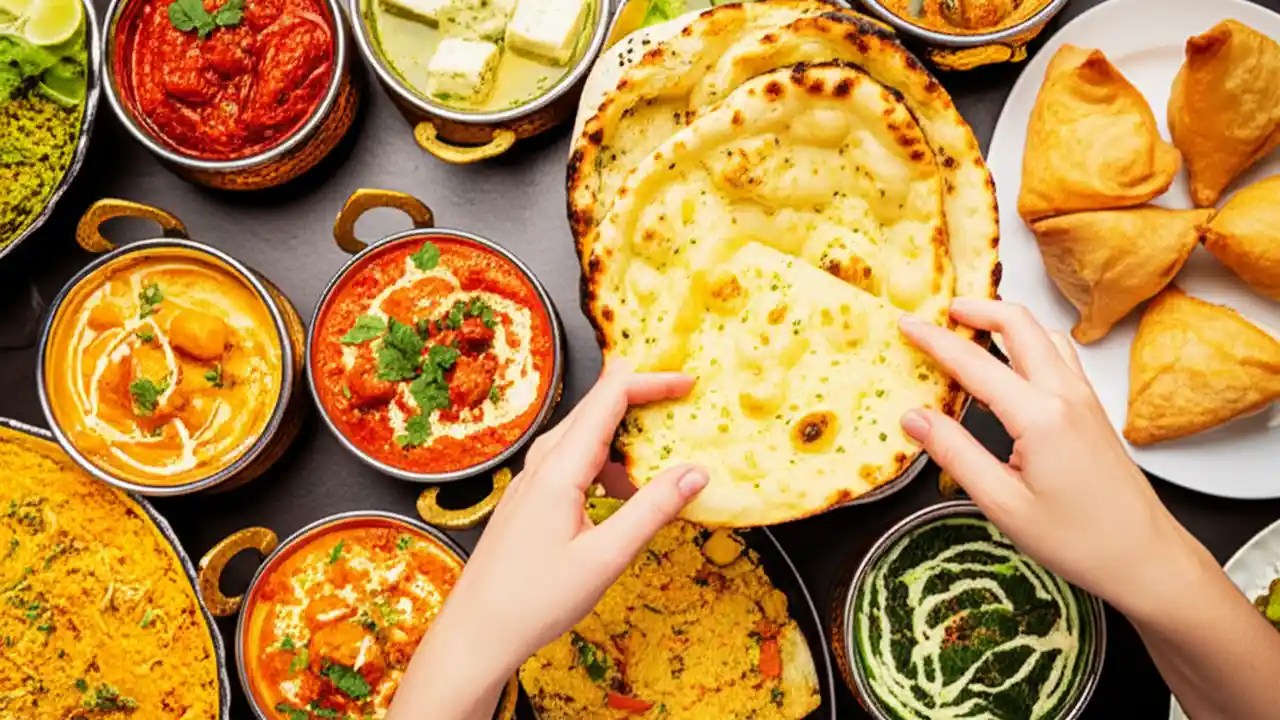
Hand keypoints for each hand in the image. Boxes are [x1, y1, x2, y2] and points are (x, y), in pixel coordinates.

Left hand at [388, 367, 708, 719]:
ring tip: (662, 461)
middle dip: (643, 400)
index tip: (689, 383)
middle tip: (683, 408)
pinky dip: (607, 466)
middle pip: (597, 408)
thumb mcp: (606, 558)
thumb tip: (696, 473)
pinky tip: (624, 497)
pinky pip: (574, 463)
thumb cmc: (535, 600)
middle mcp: (543, 463)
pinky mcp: (531, 498)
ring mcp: (533, 480)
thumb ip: (652, 510)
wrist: (477, 631)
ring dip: (626, 439)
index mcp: (560, 468)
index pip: (610, 398)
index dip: (652, 382)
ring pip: (585, 437)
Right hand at [897, 299, 1211, 618]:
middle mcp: (1065, 395)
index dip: (934, 340)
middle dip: (978, 309)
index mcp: (1039, 415)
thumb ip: (954, 453)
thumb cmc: (1077, 539)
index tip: (905, 325)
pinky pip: (1059, 357)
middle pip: (1020, 324)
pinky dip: (1029, 343)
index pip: (975, 362)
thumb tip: (914, 418)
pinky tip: (1012, 364)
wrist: (1144, 556)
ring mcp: (1084, 398)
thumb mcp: (1002, 503)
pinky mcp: (1092, 410)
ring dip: (1007, 323)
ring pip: (1044, 335)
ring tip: (973, 331)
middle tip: (942, 314)